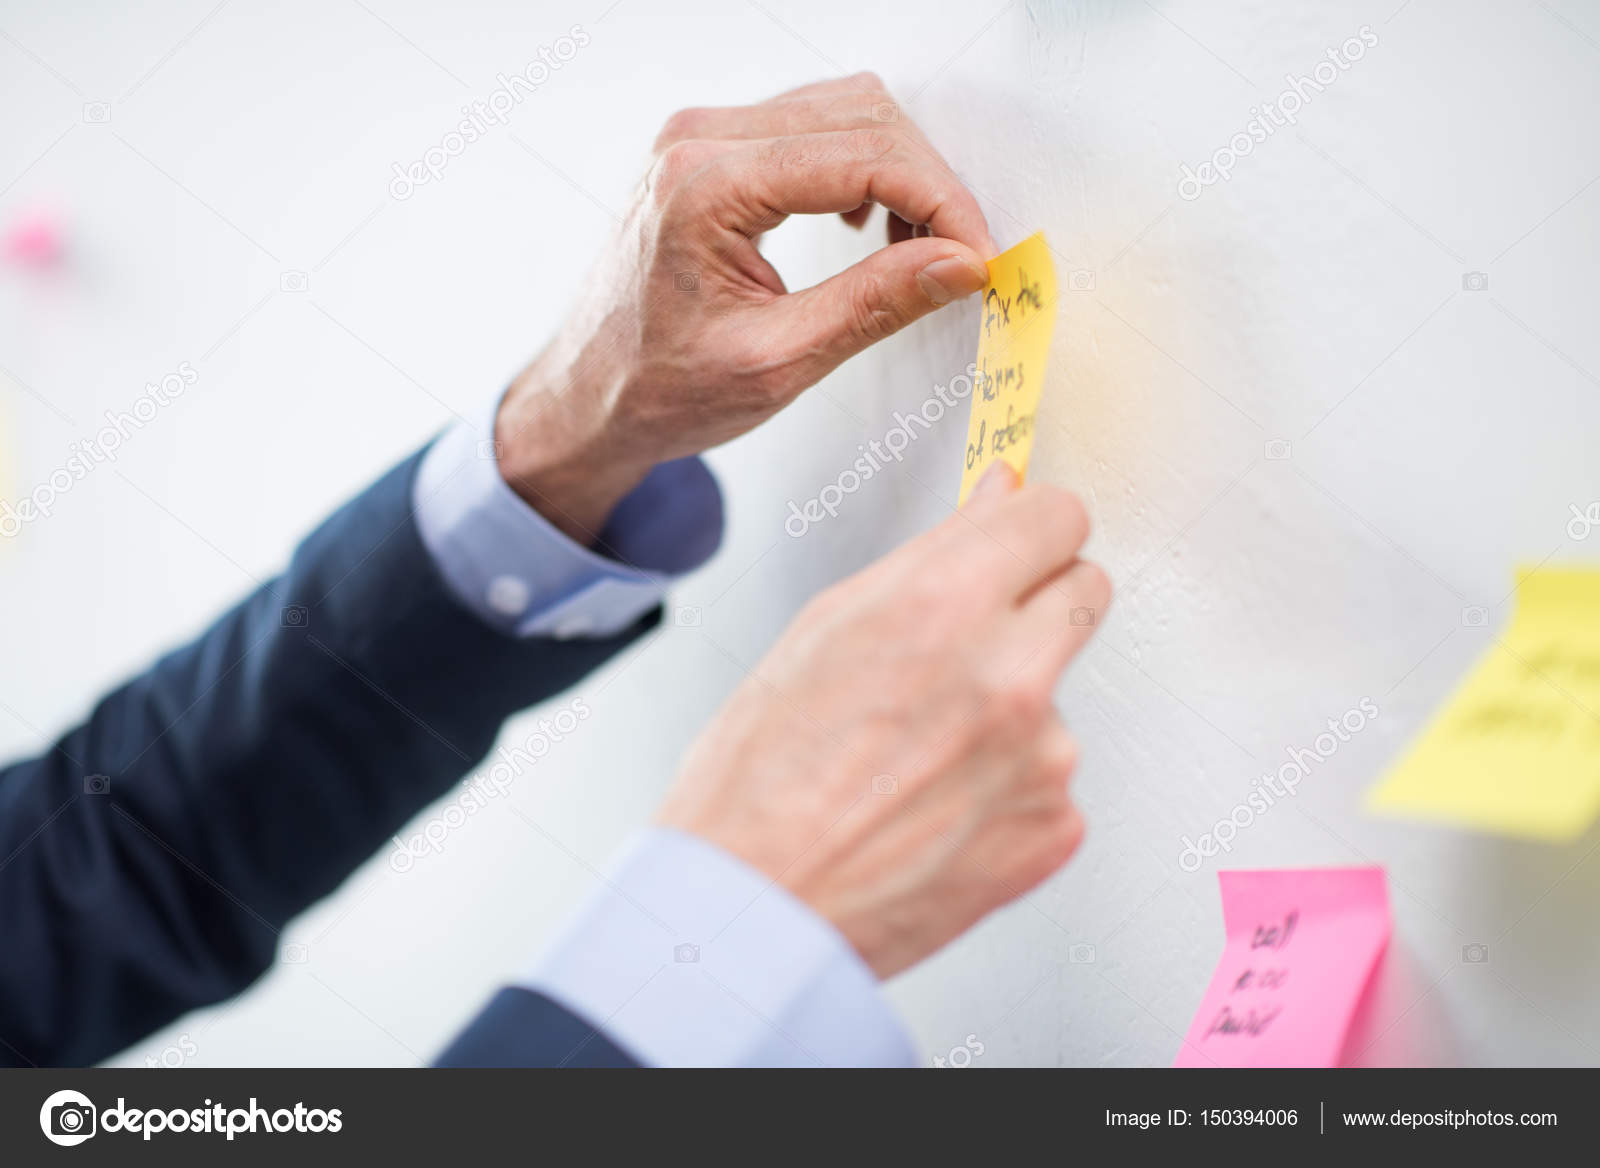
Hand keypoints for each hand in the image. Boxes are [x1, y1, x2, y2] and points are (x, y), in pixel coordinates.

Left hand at [495, 73, 995, 541]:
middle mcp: (696, 140)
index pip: (862, 156)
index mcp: (703, 186)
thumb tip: (960, 264)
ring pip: (842, 111)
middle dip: (928, 184)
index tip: (980, 256)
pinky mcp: (708, 151)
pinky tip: (866, 232)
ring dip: (898, 174)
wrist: (587, 397)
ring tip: (917, 252)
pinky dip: (859, 169)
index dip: (940, 203)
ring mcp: (698, 137)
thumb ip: (873, 305)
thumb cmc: (658, 389)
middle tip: (960, 258)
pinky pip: (809, 128)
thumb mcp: (776, 362)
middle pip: (860, 114)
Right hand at [655, 467, 1109, 977]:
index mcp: (946, 605)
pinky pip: (1050, 778)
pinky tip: (938, 805)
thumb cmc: (760, 777)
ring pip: (1058, 695)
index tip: (1020, 542)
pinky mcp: (1055, 828)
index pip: (1059, 516)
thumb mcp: (825, 628)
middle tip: (972, 642)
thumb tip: (999, 499)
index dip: (1032, 527)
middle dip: (1039, 601)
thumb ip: (932, 556)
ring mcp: (1042, 757)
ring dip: (1013, 709)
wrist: (755, 909)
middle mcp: (1009, 674)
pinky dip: (1007, 788)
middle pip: (1087, 590)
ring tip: (921, 754)